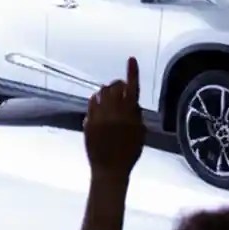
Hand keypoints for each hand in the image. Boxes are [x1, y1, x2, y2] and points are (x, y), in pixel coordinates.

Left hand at [84, 57, 145, 179]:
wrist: (109, 169)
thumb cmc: (129, 153)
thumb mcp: (140, 133)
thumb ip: (136, 114)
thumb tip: (132, 100)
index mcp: (129, 115)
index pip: (132, 87)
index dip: (132, 72)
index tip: (131, 59)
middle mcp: (112, 112)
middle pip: (114, 87)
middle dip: (119, 84)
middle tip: (121, 88)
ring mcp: (98, 116)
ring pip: (101, 93)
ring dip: (107, 92)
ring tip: (111, 99)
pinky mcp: (88, 121)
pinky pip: (91, 102)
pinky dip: (97, 100)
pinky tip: (100, 106)